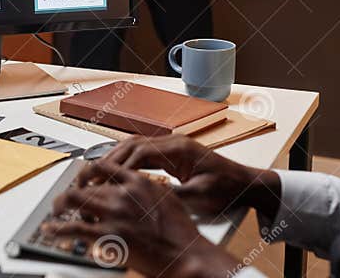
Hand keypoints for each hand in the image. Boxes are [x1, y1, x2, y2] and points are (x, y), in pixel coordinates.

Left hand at [42, 161, 238, 276]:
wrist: (187, 254)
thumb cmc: (182, 232)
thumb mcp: (167, 198)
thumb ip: (147, 188)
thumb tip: (135, 187)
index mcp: (138, 182)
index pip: (103, 165)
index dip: (88, 171)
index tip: (81, 177)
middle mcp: (122, 193)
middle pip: (85, 183)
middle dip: (72, 191)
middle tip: (65, 199)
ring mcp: (113, 213)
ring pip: (74, 199)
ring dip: (60, 204)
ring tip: (54, 211)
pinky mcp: (107, 235)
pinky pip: (73, 227)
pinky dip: (57, 227)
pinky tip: (51, 229)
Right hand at [96, 135, 281, 219]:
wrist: (245, 184)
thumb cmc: (227, 188)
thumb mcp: (200, 197)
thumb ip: (173, 195)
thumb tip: (146, 197)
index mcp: (180, 149)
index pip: (142, 151)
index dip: (120, 164)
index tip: (106, 178)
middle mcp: (174, 143)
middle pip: (134, 144)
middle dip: (112, 158)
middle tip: (94, 173)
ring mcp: (173, 146)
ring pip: (136, 144)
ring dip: (117, 156)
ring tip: (100, 171)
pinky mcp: (172, 153)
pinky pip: (144, 151)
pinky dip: (128, 159)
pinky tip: (118, 171)